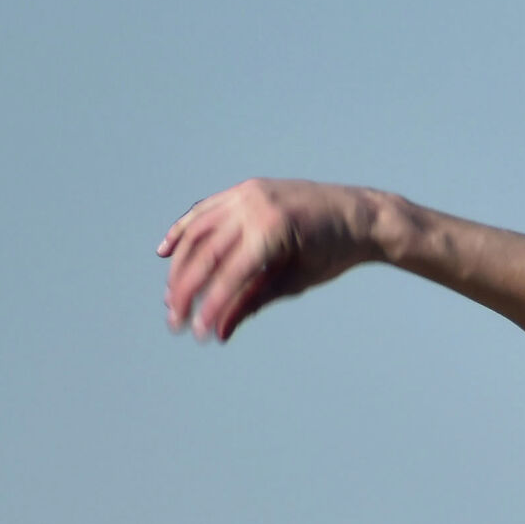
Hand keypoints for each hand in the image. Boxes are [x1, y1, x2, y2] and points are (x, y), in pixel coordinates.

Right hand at [157, 179, 382, 341]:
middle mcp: (254, 206)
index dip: (211, 306)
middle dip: (187, 290)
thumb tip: (221, 331)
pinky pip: (206, 210)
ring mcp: (247, 193)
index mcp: (272, 229)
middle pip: (206, 252)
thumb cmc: (333, 253)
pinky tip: (167, 252)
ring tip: (171, 296)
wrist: (358, 214)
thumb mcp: (295, 281)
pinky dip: (185, 230)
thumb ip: (254, 301)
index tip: (198, 333)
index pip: (230, 274)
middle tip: (175, 322)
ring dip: (180, 265)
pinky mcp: (245, 190)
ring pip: (198, 231)